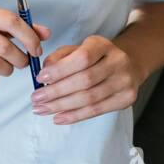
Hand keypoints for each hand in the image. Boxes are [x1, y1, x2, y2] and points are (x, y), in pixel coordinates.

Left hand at [31, 35, 145, 123]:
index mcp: (102, 45)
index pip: (82, 58)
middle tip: (35, 98)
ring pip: (90, 98)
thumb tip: (44, 74)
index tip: (40, 78)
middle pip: (85, 80)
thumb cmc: (93, 58)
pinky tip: (58, 118)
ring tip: (42, 109)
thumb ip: (58, 58)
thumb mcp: (74, 50)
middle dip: (56, 92)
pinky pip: (97, 110)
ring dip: (62, 106)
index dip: (60, 70)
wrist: (127, 66)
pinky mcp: (127, 99)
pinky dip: (75, 116)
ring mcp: (125, 81)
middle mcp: (118, 62)